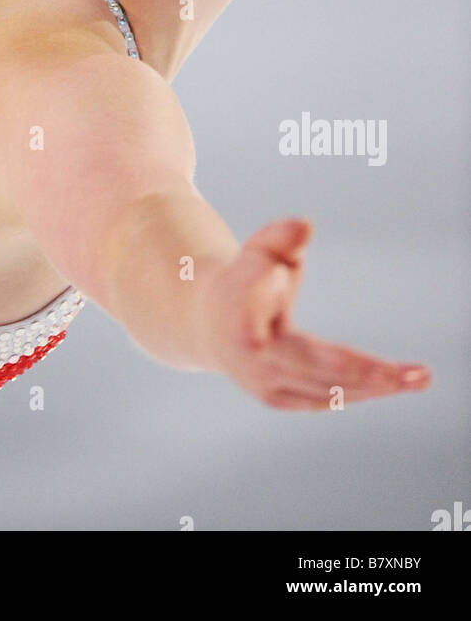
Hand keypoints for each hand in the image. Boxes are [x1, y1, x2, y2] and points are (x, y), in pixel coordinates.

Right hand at [198, 218, 431, 409]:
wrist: (209, 324)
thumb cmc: (244, 279)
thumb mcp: (257, 249)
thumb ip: (279, 236)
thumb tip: (304, 226)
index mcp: (242, 323)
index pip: (274, 330)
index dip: (304, 324)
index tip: (320, 307)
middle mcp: (253, 362)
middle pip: (316, 369)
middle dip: (367, 372)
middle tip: (414, 374)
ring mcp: (265, 387)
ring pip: (328, 391)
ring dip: (376, 386)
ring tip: (417, 377)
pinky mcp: (280, 400)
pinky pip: (326, 398)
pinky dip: (360, 390)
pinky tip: (393, 382)